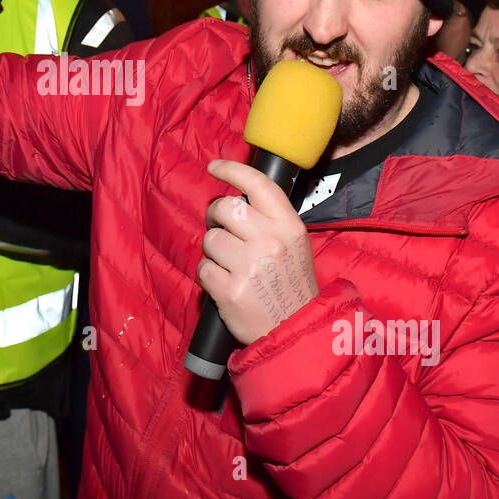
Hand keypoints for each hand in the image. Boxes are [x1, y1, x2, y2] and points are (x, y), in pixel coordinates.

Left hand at [197, 159, 317, 344]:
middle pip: (224, 208)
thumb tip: (238, 199)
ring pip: (210, 239)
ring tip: (230, 265)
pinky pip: (203, 268)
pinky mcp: (230, 290)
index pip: (257, 184)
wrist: (295, 332)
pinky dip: (209, 275)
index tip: (215, 166)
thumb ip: (271, 221)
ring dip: (213, 251)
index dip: (232, 170)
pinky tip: (224, 283)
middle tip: (219, 228)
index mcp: (289, 226)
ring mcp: (249, 266)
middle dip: (215, 216)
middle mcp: (270, 241)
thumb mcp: (295, 245)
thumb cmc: (292, 286)